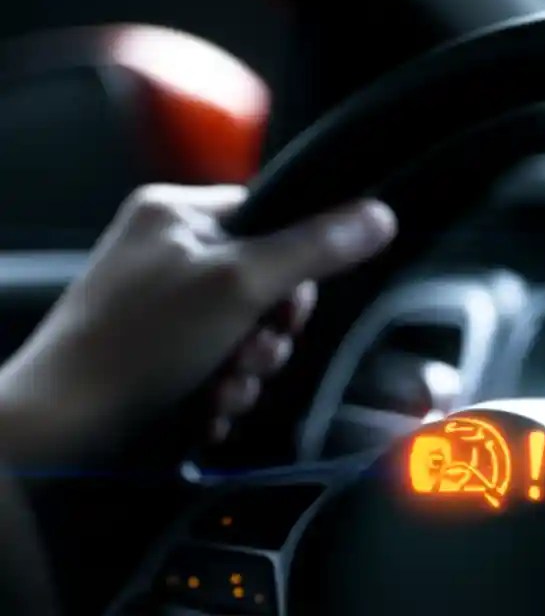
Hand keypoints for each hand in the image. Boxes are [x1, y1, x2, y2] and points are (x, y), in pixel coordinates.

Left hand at [0, 184, 396, 463]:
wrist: (63, 430)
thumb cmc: (139, 343)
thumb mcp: (240, 284)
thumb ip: (314, 249)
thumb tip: (381, 215)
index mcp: (178, 214)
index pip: (271, 218)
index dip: (297, 267)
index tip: (287, 307)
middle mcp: (168, 254)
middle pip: (268, 283)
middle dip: (270, 334)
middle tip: (251, 354)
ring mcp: (161, 309)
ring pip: (248, 333)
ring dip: (251, 369)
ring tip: (225, 388)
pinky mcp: (157, 358)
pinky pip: (220, 365)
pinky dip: (224, 391)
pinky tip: (209, 406)